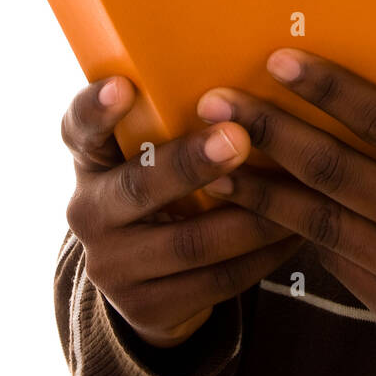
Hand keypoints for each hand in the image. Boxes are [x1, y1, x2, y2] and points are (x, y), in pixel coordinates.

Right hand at [61, 76, 303, 348]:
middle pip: (138, 188)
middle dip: (191, 164)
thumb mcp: (150, 150)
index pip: (78, 127)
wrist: (146, 279)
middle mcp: (88, 212)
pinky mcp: (147, 309)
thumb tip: (252, 66)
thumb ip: (172, 117)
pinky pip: (215, 281)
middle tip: (238, 137)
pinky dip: (261, 256)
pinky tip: (296, 232)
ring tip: (297, 188)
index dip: (97, 108)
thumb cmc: (165, 184)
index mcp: (89, 158)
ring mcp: (113, 267)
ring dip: (250, 215)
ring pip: (189, 242)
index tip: (122, 85)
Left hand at [196, 50, 375, 375]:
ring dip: (261, 188)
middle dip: (270, 133)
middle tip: (218, 103)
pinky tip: (261, 206)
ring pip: (321, 223)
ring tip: (213, 160)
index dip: (330, 90)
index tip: (279, 60)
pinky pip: (339, 261)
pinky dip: (299, 230)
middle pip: (337, 172)